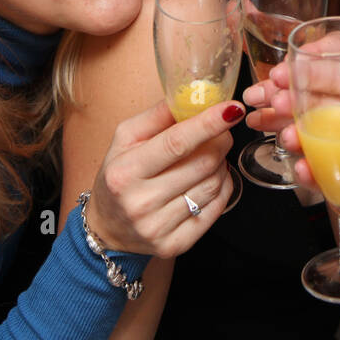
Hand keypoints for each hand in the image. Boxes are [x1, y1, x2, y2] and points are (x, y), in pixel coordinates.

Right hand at [85, 99, 243, 256]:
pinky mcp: (176, 244)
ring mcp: (159, 227)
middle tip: (220, 133)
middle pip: (202, 163)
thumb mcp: (125, 140)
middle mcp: (141, 202)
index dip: (208, 124)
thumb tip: (192, 95)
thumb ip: (157, 116)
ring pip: (214, 185)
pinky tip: (210, 178)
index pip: (176, 143)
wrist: (107, 228)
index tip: (232, 108)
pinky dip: (222, 187)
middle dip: (220, 141)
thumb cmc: (119, 176)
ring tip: (210, 157)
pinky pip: (216, 208)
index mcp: (125, 171)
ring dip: (221, 164)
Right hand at [251, 63, 339, 233]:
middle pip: (316, 104)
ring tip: (280, 135)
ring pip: (315, 136)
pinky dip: (309, 172)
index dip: (309, 74)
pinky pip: (327, 173)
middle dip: (285, 100)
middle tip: (262, 101)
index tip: (282, 74)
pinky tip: (298, 169)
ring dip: (291, 133)